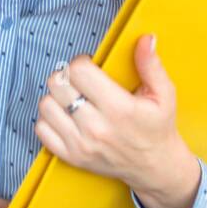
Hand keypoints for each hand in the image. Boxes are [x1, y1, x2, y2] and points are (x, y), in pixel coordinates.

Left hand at [35, 34, 202, 207]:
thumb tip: (145, 40)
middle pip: (58, 85)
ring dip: (56, 96)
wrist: (155, 168)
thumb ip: (151, 65)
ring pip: (46, 105)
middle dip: (67, 75)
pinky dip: (48, 118)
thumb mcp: (164, 94)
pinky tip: (64, 114)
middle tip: (79, 79)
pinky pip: (42, 129)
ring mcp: (81, 144)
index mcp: (119, 109)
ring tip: (72, 96)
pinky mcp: (71, 157)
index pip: (79, 71)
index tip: (89, 65)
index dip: (81, 61)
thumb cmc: (158, 128)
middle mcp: (96, 127)